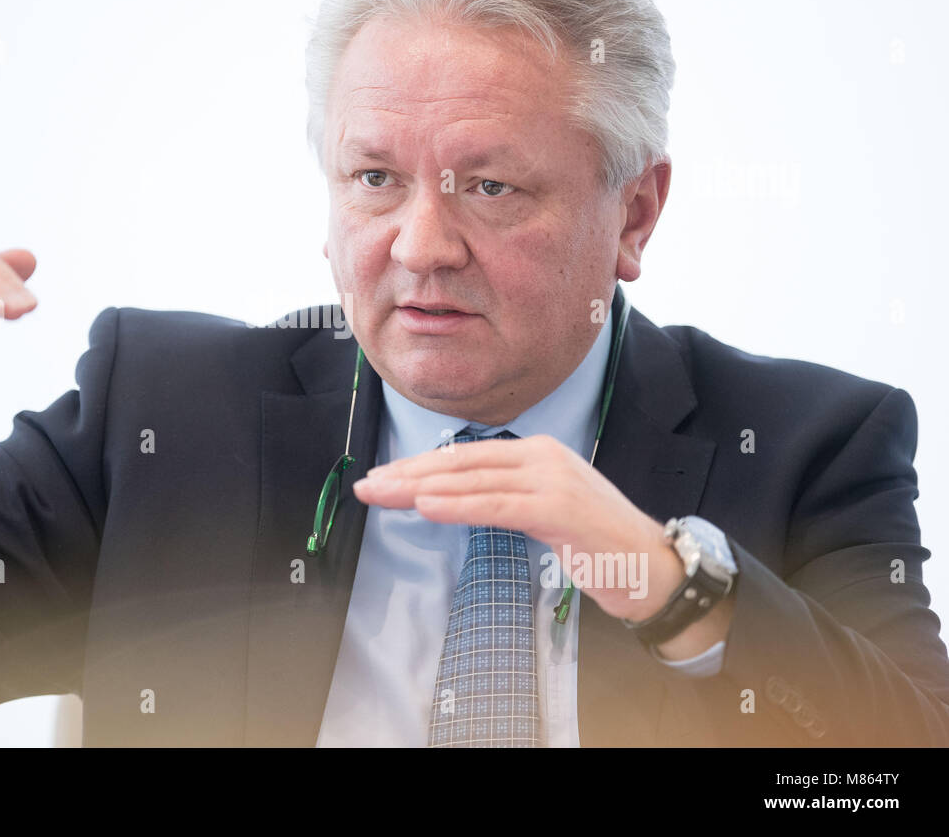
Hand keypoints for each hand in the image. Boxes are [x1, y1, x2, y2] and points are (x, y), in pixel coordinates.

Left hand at [351, 433, 686, 622]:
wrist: (654, 569)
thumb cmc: (597, 545)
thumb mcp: (543, 510)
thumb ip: (503, 498)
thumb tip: (450, 498)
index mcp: (537, 453)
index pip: (465, 457)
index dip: (419, 466)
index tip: (383, 477)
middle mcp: (543, 457)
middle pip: (461, 462)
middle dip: (408, 472)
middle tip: (368, 484)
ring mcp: (553, 479)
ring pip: (473, 479)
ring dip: (421, 487)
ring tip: (384, 493)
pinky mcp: (559, 507)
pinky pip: (497, 504)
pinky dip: (459, 505)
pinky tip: (427, 506)